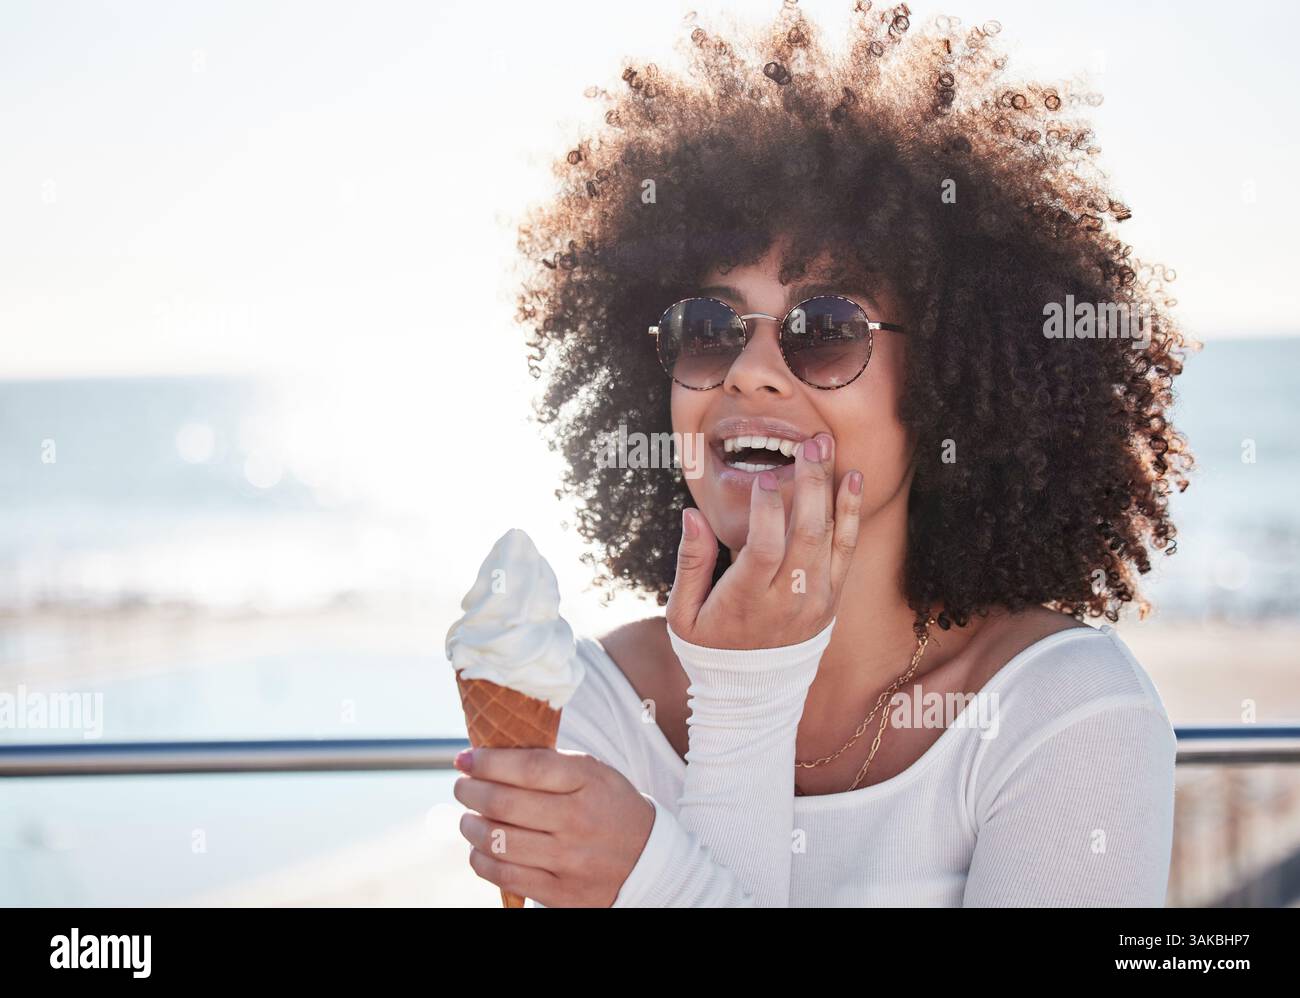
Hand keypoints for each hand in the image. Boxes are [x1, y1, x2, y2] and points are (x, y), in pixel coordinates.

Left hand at [453, 747, 655, 906]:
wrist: (648, 860)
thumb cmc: (609, 807)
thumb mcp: (594, 772)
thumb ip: (549, 763)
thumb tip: (488, 757)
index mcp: (588, 781)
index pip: (526, 768)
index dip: (487, 762)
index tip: (466, 759)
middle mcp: (579, 820)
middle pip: (503, 804)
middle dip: (470, 791)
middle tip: (462, 787)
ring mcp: (571, 861)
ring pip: (497, 842)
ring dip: (470, 826)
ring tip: (469, 818)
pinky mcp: (562, 894)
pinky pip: (505, 876)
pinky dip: (481, 859)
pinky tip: (480, 849)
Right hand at [666, 433, 862, 649]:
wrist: (751, 692)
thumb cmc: (709, 647)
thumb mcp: (683, 614)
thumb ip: (690, 563)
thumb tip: (692, 515)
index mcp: (747, 601)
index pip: (765, 548)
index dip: (766, 510)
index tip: (764, 477)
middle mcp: (789, 599)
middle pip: (805, 533)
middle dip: (809, 483)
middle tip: (809, 444)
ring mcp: (815, 600)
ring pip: (830, 537)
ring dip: (831, 489)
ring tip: (829, 449)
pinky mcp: (831, 599)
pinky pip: (847, 551)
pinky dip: (851, 515)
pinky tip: (852, 482)